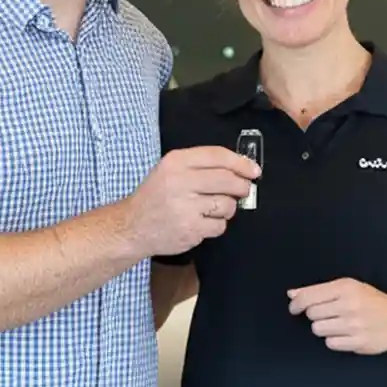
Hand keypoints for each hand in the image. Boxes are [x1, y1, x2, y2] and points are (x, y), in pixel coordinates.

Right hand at [125, 146, 260, 257]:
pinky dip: (217, 225)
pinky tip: (203, 222)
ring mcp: (185, 207)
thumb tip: (241, 166)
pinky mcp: (191, 229)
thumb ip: (200, 165)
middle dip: (242, 186)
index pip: (217, 156)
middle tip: (243, 190)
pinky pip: (220, 225)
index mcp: (175, 162)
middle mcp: (180, 182)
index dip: (241, 163)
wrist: (132, 226)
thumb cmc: (156, 196)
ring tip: (214, 208)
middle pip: (227, 180)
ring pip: (227, 204)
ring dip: (228, 208)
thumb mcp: (169, 170)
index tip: (253, 170)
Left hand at [288, 278, 386, 354]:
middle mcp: (350, 305)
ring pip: (318, 329)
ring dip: (323, 328)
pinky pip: (330, 343)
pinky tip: (344, 334)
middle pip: (312, 314)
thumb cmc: (371, 301)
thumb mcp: (348, 287)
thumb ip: (319, 290)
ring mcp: (354, 325)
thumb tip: (291, 294)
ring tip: (337, 324)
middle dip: (315, 315)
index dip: (296, 303)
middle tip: (327, 314)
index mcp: (346, 287)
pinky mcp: (358, 342)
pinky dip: (334, 340)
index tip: (294, 308)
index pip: (309, 296)